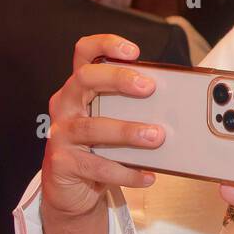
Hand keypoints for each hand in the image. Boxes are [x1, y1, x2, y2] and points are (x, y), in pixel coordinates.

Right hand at [41, 35, 163, 218]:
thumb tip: (173, 108)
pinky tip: (148, 175)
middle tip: (149, 88)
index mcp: (78, 89)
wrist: (71, 189)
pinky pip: (97, 166)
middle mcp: (65, 106)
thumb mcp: (111, 121)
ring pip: (92, 127)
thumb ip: (131, 109)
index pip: (84, 54)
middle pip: (84, 79)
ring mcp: (60, 134)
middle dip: (118, 79)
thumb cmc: (97, 149)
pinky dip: (126, 172)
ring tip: (156, 137)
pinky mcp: (63, 163)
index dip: (105, 45)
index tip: (133, 51)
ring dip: (127, 131)